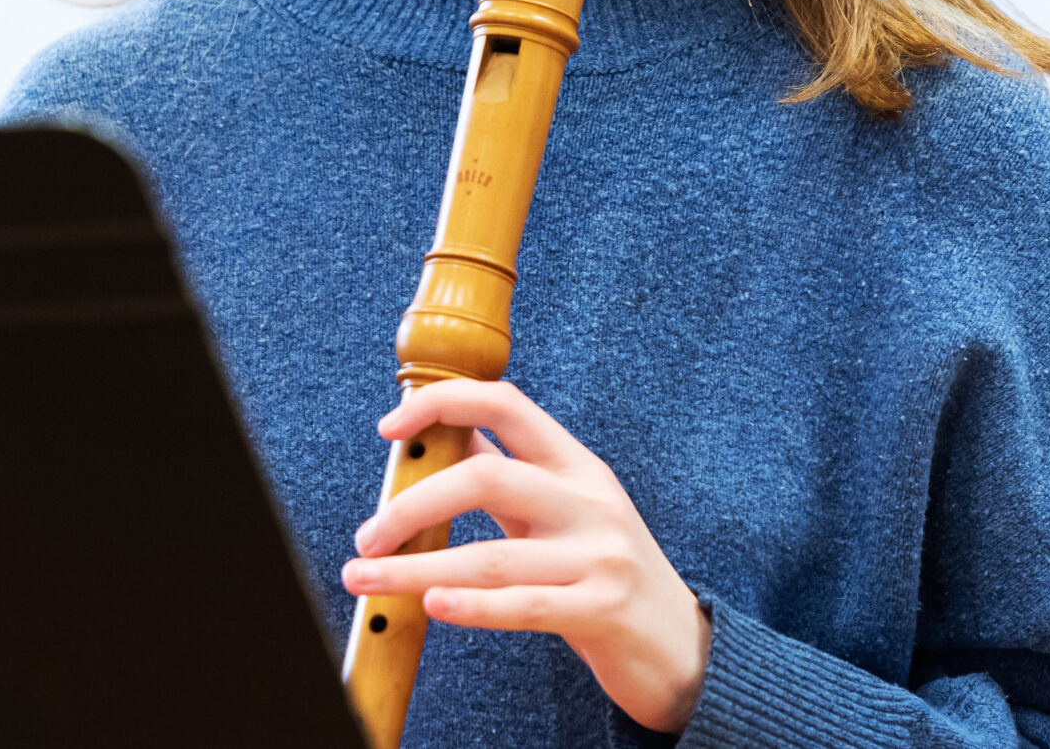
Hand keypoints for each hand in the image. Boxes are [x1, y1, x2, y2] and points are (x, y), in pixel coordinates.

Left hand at [340, 379, 711, 733]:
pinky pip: (524, 606)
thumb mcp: (566, 511)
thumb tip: (446, 434)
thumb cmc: (606, 574)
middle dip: (413, 504)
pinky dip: (471, 606)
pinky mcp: (602, 610)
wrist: (684, 647)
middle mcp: (590, 501)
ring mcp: (601, 556)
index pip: (507, 405)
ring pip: (492, 555)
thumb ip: (511, 475)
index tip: (389, 427)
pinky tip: (431, 607)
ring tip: (365, 577)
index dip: (443, 403)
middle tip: (366, 535)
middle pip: (488, 477)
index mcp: (578, 466)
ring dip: (416, 569)